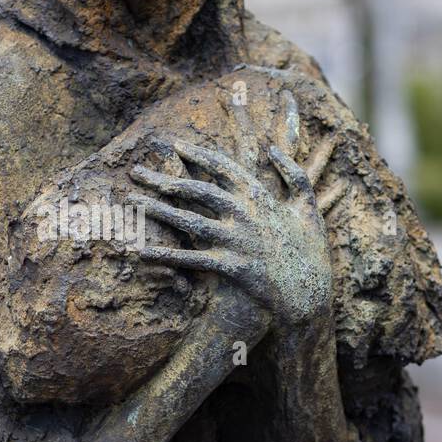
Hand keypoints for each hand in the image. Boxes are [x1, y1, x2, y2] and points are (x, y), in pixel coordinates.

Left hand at [130, 92, 346, 328]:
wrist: (312, 295)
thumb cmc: (312, 249)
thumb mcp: (308, 205)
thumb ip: (292, 174)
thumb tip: (271, 148)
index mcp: (261, 195)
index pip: (222, 166)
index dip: (197, 154)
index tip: (174, 145)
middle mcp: (244, 214)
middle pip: (196, 190)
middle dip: (162, 178)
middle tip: (135, 171)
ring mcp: (236, 241)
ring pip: (188, 221)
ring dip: (156, 210)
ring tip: (130, 201)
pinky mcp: (230, 267)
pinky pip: (191, 259)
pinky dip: (166, 255)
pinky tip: (142, 252)